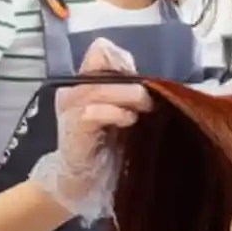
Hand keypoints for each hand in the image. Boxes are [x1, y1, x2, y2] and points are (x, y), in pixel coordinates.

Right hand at [28, 38, 152, 222]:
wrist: (85, 178)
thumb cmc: (109, 143)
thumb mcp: (123, 110)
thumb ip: (132, 92)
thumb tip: (161, 82)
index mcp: (87, 81)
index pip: (100, 51)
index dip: (122, 61)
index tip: (139, 79)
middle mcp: (74, 90)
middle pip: (103, 67)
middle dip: (132, 82)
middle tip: (149, 99)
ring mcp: (70, 108)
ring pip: (99, 88)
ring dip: (129, 97)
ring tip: (143, 110)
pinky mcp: (73, 128)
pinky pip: (93, 112)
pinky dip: (116, 114)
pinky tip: (128, 122)